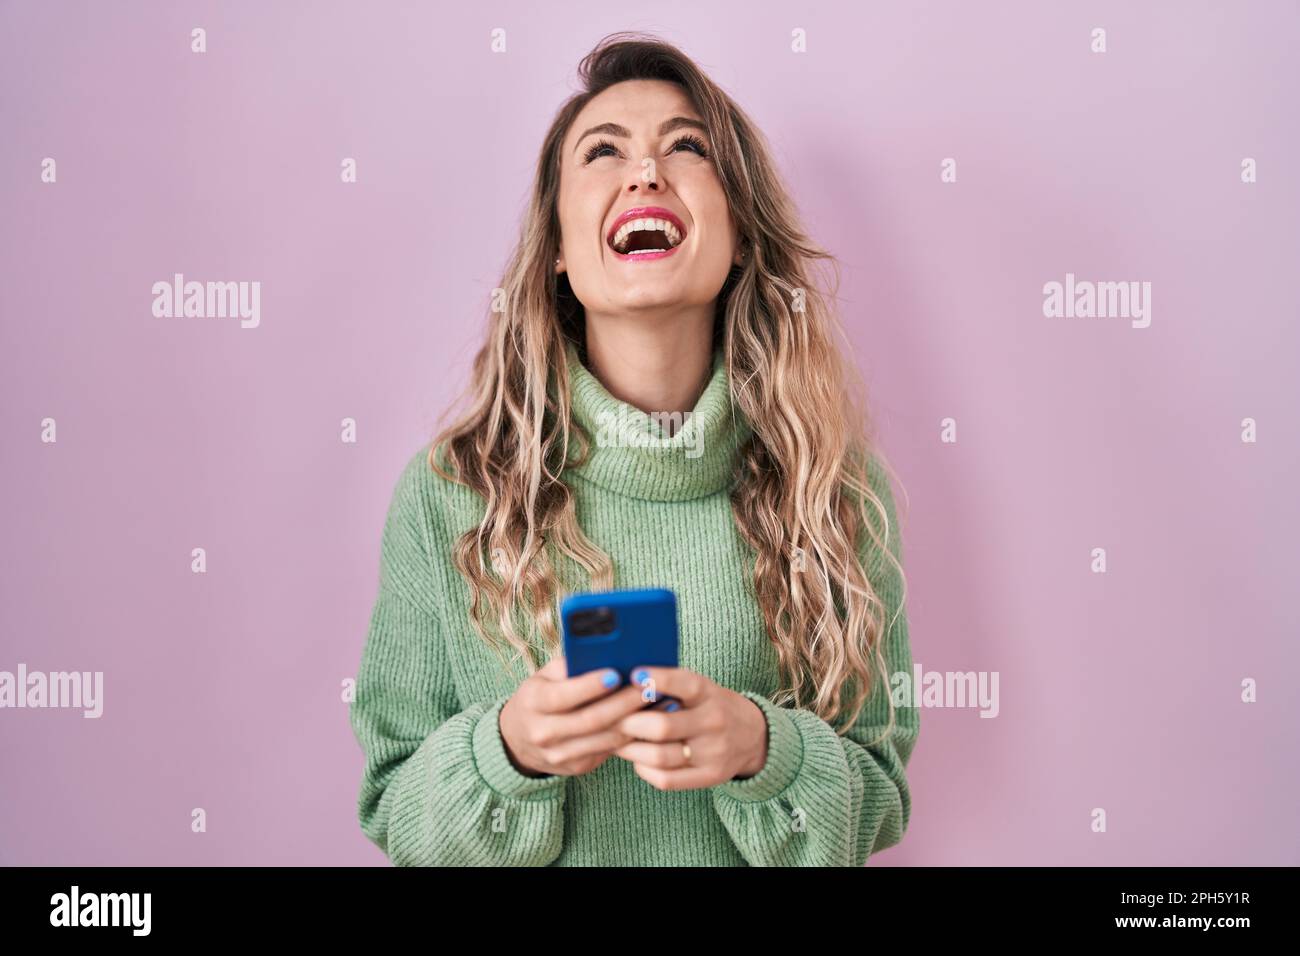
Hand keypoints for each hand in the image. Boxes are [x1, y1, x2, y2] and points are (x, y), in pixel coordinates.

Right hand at [499, 656, 650, 777]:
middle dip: (624, 703)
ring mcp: (560, 754)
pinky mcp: (577, 767)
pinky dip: (632, 735)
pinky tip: (650, 720)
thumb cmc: (540, 696)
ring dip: (635, 721)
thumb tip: (606, 652)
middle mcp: (543, 732)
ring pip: (605, 738)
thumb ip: (570, 666)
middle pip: (591, 719)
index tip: (616, 673)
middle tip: (649, 687)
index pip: (563, 696)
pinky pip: (610, 750)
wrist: (518, 739)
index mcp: (533, 703)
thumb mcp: (544, 676)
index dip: (591, 686)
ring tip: (657, 702)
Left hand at [612, 665, 768, 790]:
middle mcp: (713, 722)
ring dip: (630, 750)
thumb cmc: (711, 705)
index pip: (684, 683)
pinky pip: (667, 779)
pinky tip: (638, 760)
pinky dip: (644, 770)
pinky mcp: (710, 776)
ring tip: (617, 742)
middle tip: (609, 720)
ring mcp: (713, 753)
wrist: (753, 736)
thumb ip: (670, 685)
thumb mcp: (700, 687)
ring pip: (660, 757)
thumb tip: (624, 682)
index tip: (633, 675)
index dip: (658, 680)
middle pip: (662, 727)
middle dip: (628, 723)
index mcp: (709, 693)